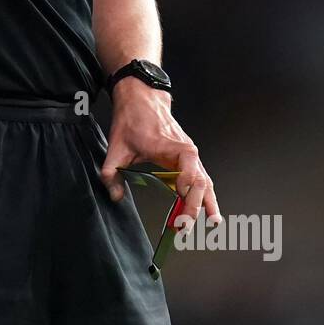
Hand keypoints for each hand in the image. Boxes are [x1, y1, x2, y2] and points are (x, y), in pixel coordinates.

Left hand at [100, 80, 220, 228]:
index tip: (181, 196)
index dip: (187, 179)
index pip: (188, 161)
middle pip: (200, 178)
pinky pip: (202, 179)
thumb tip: (116, 196)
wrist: (142, 100)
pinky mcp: (189, 159)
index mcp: (169, 145)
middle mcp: (185, 150)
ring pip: (205, 180)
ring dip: (207, 202)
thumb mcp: (116, 146)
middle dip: (196, 203)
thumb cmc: (132, 120)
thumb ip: (111, 172)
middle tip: (186, 225)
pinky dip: (206, 195)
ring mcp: (189, 155)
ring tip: (212, 223)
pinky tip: (210, 211)